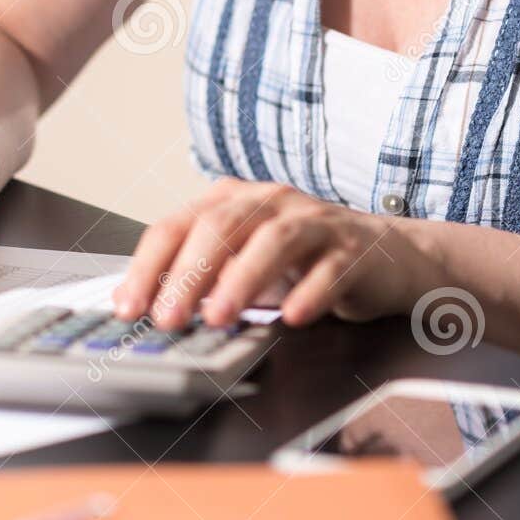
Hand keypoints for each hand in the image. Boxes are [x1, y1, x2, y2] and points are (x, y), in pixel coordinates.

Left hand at [111, 177, 436, 329]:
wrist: (390, 257)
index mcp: (236, 202)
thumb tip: (152, 313)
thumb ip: (205, 279)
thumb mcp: (246, 264)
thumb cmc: (306, 262)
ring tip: (218, 317)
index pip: (179, 224)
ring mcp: (316, 222)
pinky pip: (331, 268)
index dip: (150, 265)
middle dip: (189, 273)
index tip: (129, 306)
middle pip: (222, 225)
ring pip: (275, 240)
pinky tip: (292, 317)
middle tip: (168, 317)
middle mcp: (273, 202)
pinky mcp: (356, 249)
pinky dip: (310, 292)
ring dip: (242, 279)